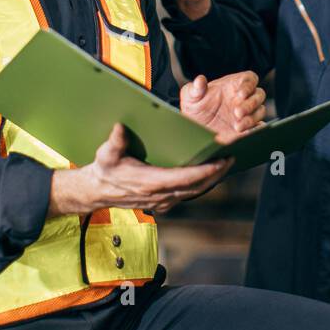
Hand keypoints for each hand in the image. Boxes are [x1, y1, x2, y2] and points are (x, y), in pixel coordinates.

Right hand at [54, 124, 229, 214]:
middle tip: (232, 159)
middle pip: (196, 187)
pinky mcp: (163, 203)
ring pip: (194, 192)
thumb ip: (115, 141)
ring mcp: (162, 202)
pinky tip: (210, 173)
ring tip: (226, 164)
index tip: (221, 161)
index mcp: (150, 183)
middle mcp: (159, 196)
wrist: (97, 191)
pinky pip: (187, 195)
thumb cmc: (105, 170)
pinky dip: (201, 184)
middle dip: (216, 173)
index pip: (185, 179)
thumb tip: (120, 127)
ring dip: (212, 179)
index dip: (205, 171)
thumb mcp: (106, 154)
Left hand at [180, 71, 266, 143]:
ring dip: (252, 118)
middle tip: (237, 112)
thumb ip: (195, 88)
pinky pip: (259, 127)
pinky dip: (256, 130)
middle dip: (251, 103)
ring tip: (237, 126)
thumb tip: (199, 80)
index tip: (240, 94)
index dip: (248, 85)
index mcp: (232, 85)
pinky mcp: (247, 128)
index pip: (249, 79)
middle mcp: (242, 98)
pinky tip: (245, 134)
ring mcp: (246, 113)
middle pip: (259, 95)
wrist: (194, 129)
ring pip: (260, 111)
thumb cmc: (194, 108)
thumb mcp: (190, 97)